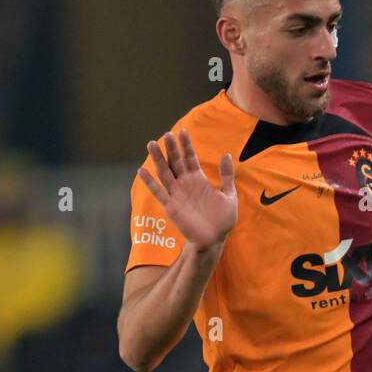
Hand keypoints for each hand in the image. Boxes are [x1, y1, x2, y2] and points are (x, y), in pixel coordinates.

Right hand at [137, 129, 237, 251]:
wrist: (215, 239)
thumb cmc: (222, 220)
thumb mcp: (229, 195)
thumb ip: (227, 175)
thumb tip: (226, 154)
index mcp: (199, 180)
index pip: (190, 158)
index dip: (186, 145)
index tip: (182, 132)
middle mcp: (186, 184)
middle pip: (176, 162)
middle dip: (171, 148)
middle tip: (167, 134)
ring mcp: (177, 194)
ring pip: (165, 173)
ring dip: (158, 159)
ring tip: (151, 145)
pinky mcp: (171, 206)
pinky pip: (158, 192)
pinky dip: (149, 182)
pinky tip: (141, 171)